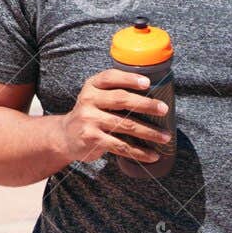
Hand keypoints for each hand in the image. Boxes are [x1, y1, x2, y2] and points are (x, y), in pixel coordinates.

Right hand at [51, 68, 171, 165]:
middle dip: (145, 105)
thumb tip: (153, 95)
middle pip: (121, 100)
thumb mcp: (95, 96)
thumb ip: (114, 91)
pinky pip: (120, 146)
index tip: (147, 83)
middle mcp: (88, 100)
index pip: (110, 77)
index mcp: (91, 86)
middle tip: (164, 109)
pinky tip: (153, 155)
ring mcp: (89, 120)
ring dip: (149, 132)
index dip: (129, 79)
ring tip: (166, 136)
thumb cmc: (90, 113)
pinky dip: (139, 152)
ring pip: (125, 125)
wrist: (65, 136)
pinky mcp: (92, 139)